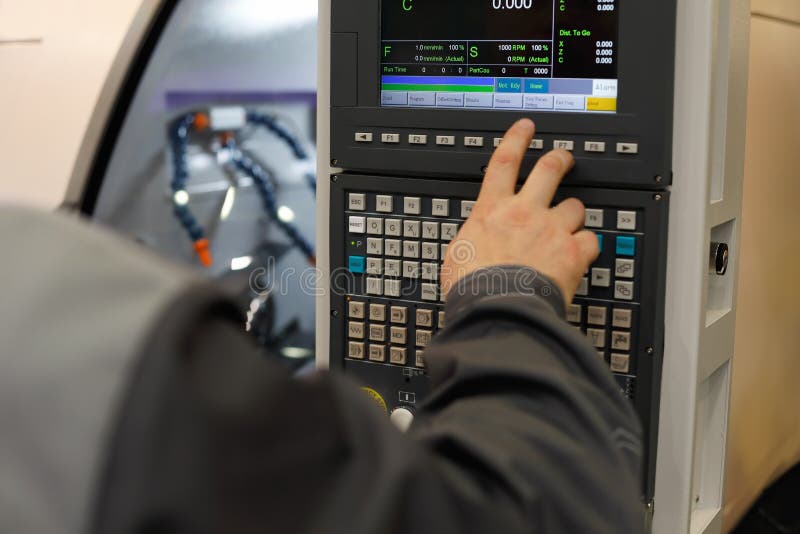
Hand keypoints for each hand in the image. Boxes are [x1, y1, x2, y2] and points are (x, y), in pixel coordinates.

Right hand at [441, 119, 599, 304]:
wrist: (497, 310)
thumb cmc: (473, 288)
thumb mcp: (459, 254)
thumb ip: (476, 237)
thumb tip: (478, 240)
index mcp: (492, 211)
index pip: (504, 162)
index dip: (516, 139)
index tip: (525, 128)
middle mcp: (524, 213)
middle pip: (548, 170)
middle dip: (559, 159)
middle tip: (564, 158)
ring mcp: (551, 230)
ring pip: (575, 206)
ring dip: (573, 215)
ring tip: (568, 227)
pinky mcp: (572, 252)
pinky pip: (590, 240)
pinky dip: (586, 246)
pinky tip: (579, 255)